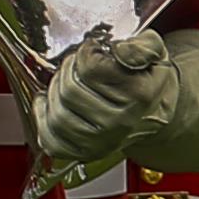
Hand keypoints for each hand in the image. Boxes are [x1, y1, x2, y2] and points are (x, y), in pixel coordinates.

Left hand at [36, 25, 189, 168]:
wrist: (155, 113)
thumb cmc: (148, 81)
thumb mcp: (155, 53)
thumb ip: (141, 45)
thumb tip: (119, 50)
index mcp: (139, 95)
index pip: (91, 68)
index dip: (85, 51)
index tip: (91, 49)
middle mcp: (121, 123)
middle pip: (70, 90)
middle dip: (67, 69)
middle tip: (74, 63)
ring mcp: (103, 142)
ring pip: (58, 114)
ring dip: (54, 91)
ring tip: (64, 81)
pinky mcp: (86, 154)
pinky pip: (51, 140)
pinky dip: (43, 120)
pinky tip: (49, 104)